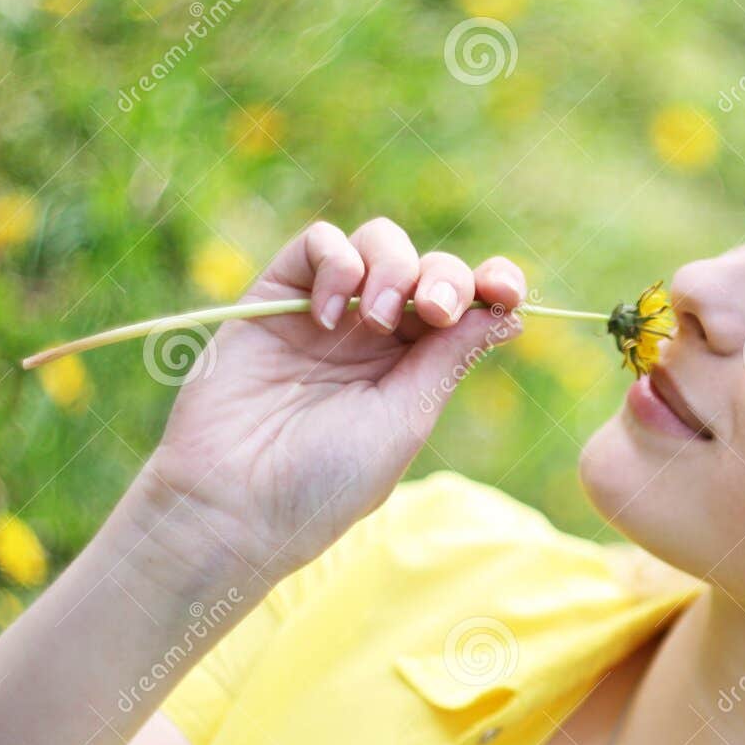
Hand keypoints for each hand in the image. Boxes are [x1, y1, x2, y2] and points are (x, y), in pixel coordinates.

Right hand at [136, 219, 526, 581]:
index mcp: (415, 367)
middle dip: (445, 277)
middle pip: (429, 267)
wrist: (235, 501)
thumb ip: (448, 358)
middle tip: (433, 312)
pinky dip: (336, 264)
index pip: (466, 306)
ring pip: (379, 243)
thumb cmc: (325, 481)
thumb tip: (508, 314)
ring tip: (373, 320)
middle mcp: (375, 335)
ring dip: (392, 268)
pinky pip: (319, 243)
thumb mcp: (405, 419)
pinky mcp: (276, 296)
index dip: (492, 284)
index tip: (506, 291)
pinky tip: (324, 316)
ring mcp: (326, 312)